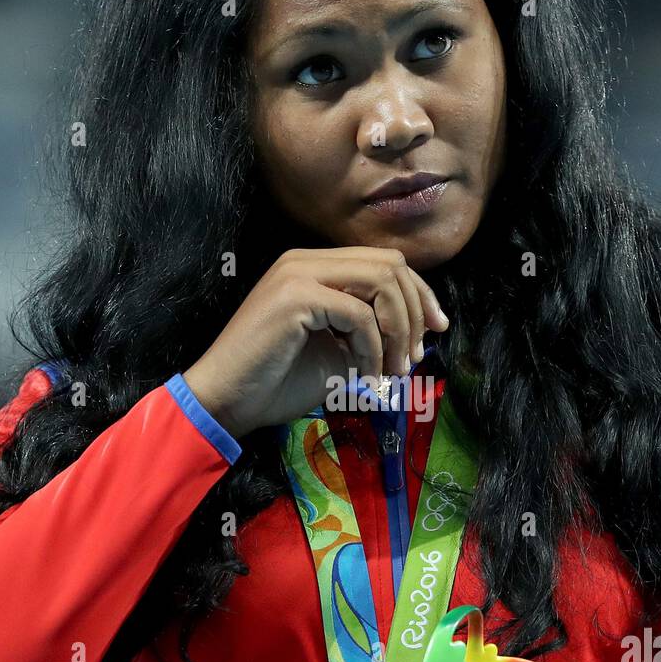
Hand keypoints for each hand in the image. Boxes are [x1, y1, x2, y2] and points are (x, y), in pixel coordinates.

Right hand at [182, 247, 448, 437]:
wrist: (226, 401)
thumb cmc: (275, 383)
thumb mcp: (336, 352)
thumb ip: (371, 332)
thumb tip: (419, 331)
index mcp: (313, 267)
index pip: (384, 262)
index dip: (418, 293)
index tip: (435, 330)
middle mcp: (305, 260)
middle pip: (390, 264)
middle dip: (416, 310)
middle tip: (414, 357)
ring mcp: (298, 273)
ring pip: (381, 281)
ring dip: (398, 331)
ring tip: (393, 371)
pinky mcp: (295, 296)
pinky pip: (359, 315)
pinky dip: (372, 349)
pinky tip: (364, 376)